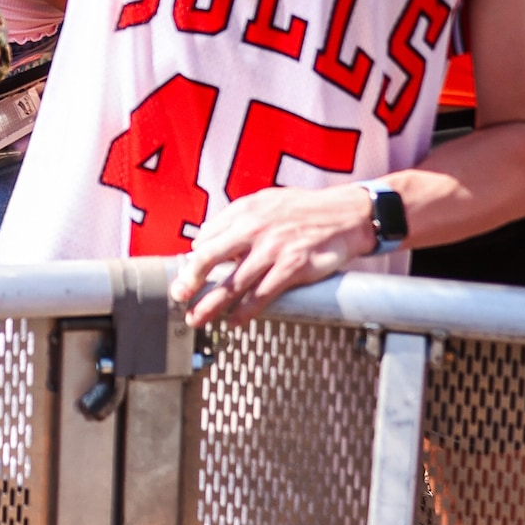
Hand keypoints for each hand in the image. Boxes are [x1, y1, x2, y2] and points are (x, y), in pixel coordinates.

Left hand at [169, 185, 377, 327]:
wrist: (346, 215)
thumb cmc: (304, 209)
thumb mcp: (266, 201)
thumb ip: (235, 217)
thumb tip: (204, 237)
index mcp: (245, 211)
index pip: (207, 238)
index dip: (192, 259)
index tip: (184, 275)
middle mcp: (254, 229)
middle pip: (211, 258)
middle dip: (190, 281)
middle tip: (178, 297)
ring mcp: (273, 250)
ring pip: (233, 283)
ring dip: (211, 304)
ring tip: (197, 319)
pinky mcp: (292, 268)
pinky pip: (262, 295)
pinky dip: (245, 312)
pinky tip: (234, 322)